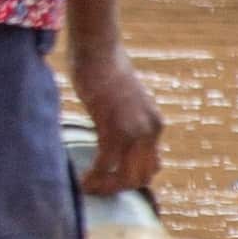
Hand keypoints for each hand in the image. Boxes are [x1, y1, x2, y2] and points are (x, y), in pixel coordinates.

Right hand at [73, 50, 163, 197]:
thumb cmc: (103, 68)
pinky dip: (94, 177)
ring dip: (107, 188)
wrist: (98, 48)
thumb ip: (125, 120)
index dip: (130, 179)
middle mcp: (151, 130)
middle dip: (118, 188)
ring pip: (126, 176)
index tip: (109, 180)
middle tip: (96, 189)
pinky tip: (82, 181)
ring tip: (88, 188)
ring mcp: (134, 130)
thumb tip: (112, 136)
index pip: (151, 165)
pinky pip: (105, 164)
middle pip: (141, 177)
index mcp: (155, 124)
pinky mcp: (113, 128)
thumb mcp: (123, 101)